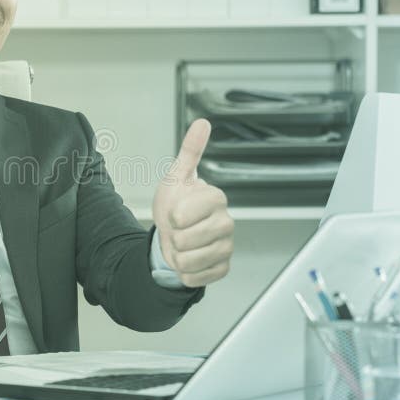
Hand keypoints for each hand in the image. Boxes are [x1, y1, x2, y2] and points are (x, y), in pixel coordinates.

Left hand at [152, 119, 233, 287]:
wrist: (174, 234)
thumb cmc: (176, 205)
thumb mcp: (176, 177)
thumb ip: (190, 151)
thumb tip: (202, 122)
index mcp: (215, 198)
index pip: (183, 215)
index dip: (172, 217)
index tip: (175, 213)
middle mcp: (226, 222)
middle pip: (186, 240)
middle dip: (173, 237)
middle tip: (178, 229)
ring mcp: (227, 246)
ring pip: (189, 260)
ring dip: (177, 255)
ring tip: (182, 244)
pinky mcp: (223, 268)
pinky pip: (195, 277)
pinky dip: (184, 272)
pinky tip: (189, 259)